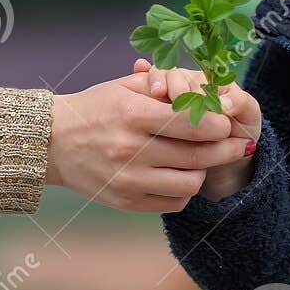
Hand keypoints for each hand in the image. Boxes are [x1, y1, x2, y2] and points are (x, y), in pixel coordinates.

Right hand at [45, 72, 250, 212]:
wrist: (52, 142)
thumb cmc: (96, 107)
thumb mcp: (126, 86)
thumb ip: (168, 86)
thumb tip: (213, 94)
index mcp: (133, 114)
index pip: (193, 123)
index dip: (219, 123)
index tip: (227, 121)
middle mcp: (131, 149)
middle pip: (198, 155)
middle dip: (226, 149)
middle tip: (237, 143)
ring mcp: (128, 180)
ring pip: (190, 183)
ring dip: (203, 170)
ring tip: (200, 158)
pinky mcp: (125, 202)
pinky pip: (173, 203)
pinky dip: (184, 190)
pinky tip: (180, 175)